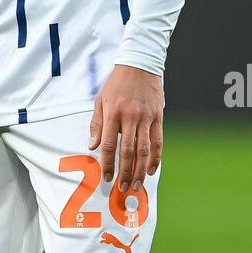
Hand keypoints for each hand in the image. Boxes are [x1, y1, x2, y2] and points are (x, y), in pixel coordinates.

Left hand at [89, 65, 163, 194]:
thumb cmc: (117, 83)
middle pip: (128, 152)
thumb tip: (93, 146)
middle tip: (123, 188)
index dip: (107, 164)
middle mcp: (130, 117)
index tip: (106, 178)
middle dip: (125, 173)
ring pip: (144, 150)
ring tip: (137, 185)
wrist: (140, 64)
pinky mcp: (158, 117)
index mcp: (113, 113)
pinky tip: (152, 169)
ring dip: (141, 170)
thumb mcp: (101, 99)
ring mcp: (146, 118)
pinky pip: (158, 141)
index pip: (109, 145)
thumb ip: (97, 123)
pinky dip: (156, 158)